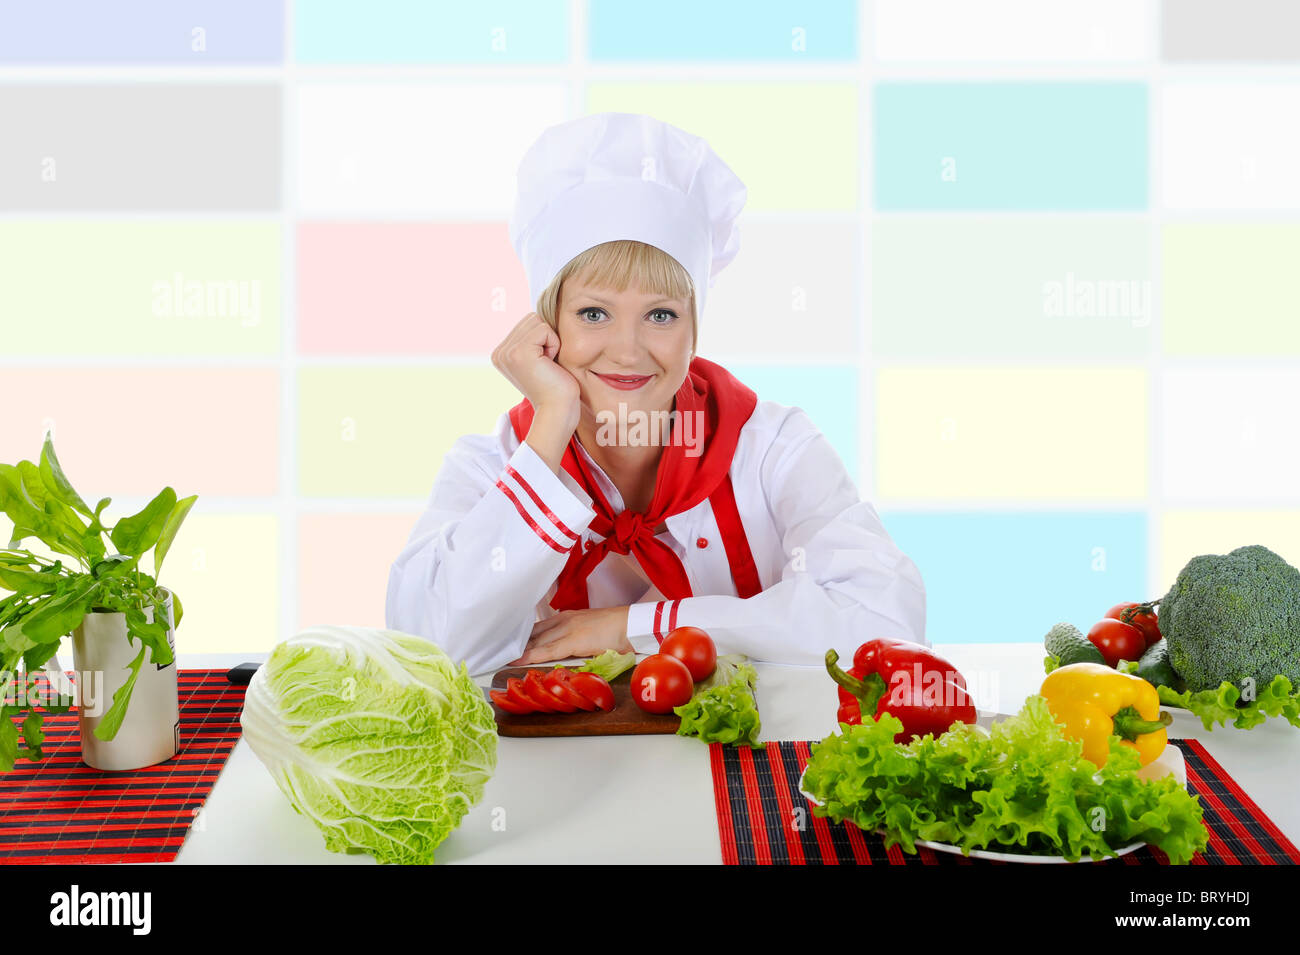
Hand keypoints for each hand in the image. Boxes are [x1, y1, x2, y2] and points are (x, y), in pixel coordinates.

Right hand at [491, 312, 582, 432]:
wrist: (558, 410)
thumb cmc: (555, 387)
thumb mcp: (538, 359)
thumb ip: (531, 339)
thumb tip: (539, 316)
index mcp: (501, 353)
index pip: (527, 322)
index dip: (543, 339)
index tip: (542, 364)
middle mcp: (499, 352)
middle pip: (531, 318)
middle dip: (546, 338)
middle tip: (546, 364)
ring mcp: (507, 352)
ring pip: (537, 321)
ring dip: (550, 341)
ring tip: (547, 364)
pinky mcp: (519, 352)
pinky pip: (544, 329)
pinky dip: (554, 345)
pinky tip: (549, 364)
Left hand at [509, 606, 632, 665]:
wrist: (632, 624)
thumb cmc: (619, 628)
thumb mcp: (593, 630)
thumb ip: (579, 637)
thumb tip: (572, 648)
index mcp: (570, 616)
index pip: (540, 626)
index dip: (524, 635)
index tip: (511, 642)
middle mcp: (564, 620)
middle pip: (534, 632)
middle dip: (517, 642)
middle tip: (498, 649)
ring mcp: (567, 629)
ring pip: (537, 641)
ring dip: (519, 650)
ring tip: (502, 657)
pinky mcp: (572, 640)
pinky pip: (546, 650)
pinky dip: (531, 656)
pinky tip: (518, 661)